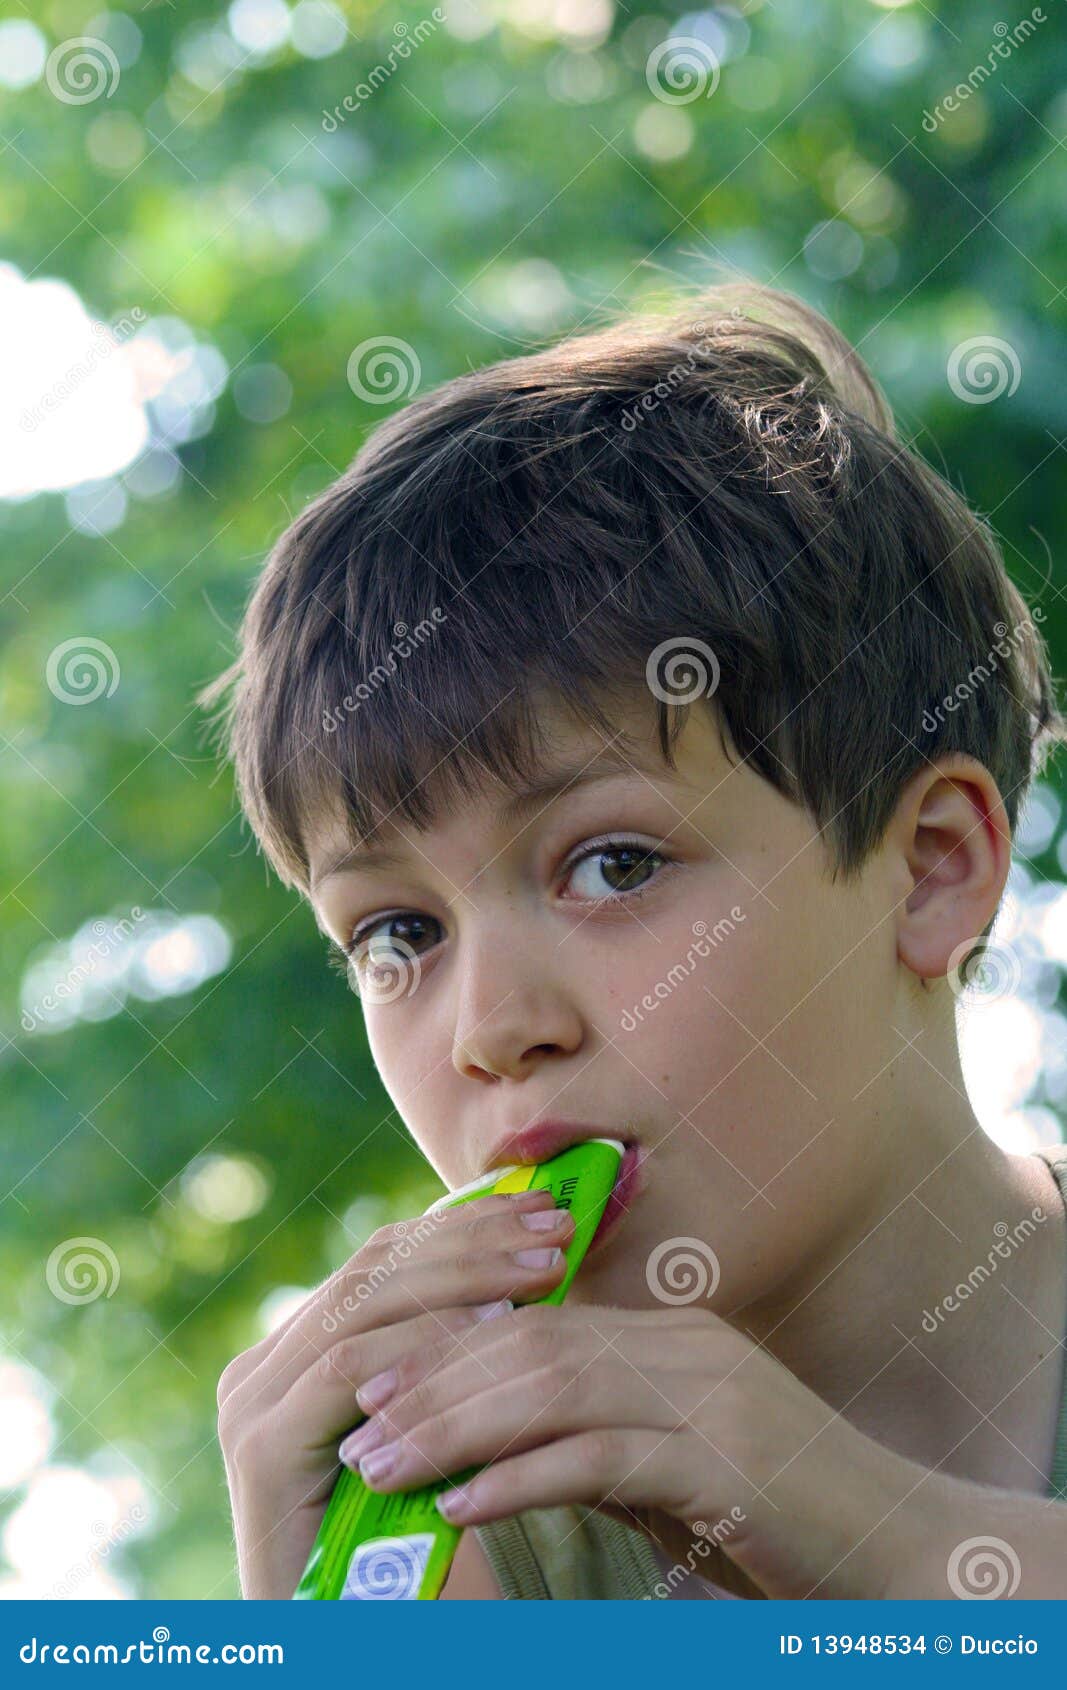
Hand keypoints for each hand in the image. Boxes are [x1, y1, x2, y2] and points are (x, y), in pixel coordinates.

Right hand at [216, 1188, 575, 1597]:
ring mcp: (252, 1407)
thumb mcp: (439, 1429)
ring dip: (465, 1275)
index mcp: (293, 1355)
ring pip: (365, 1304)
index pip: (383, 1261)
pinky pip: (351, 1371)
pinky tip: (497, 1324)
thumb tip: (527, 1269)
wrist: (362, 1646)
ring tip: (547, 1263)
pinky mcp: (263, 1451)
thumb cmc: (414, 1555)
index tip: (542, 1209)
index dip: (463, 1226)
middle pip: (374, 1268)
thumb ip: (451, 1357)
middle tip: (556, 1221)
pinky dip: (426, 1340)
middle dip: (472, 1238)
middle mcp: (260, 1371)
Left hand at [340, 1301, 926, 1599]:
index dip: (450, 1344)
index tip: (376, 1382)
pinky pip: (598, 1457)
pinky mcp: (723, 1462)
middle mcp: (684, 1347)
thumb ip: (600, 1442)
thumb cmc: (784, 1518)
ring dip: (454, 1425)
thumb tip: (500, 1453)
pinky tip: (460, 1507)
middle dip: (432, 1379)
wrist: (901, 1551)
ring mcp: (707, 1397)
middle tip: (355, 1418)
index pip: (538, 1320)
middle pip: (530, 1341)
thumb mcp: (677, 1467)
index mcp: (671, 1336)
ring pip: (551, 1387)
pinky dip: (518, 1478)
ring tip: (382, 1461)